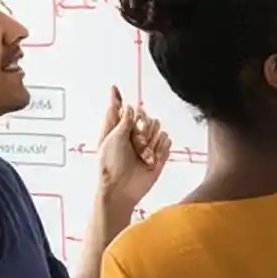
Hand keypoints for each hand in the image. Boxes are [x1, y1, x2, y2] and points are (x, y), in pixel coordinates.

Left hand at [96, 85, 170, 213]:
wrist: (121, 189)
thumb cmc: (110, 166)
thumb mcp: (112, 138)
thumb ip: (123, 120)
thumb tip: (131, 107)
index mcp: (117, 130)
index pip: (120, 109)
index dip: (117, 99)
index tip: (114, 88)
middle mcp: (132, 135)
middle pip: (145, 116)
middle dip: (143, 127)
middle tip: (137, 141)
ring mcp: (146, 144)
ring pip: (158, 127)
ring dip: (151, 140)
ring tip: (143, 155)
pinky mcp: (159, 154)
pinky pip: (166, 140)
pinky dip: (159, 148)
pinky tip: (151, 159)